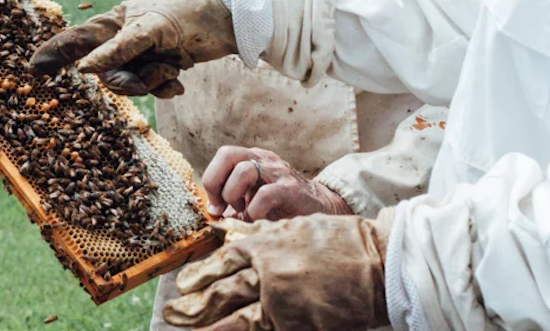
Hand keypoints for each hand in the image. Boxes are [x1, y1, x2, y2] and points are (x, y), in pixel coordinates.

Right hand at [28, 0, 235, 97]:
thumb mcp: (150, 30)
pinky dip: (164, 87)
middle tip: (157, 73)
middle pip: (108, 73)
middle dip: (130, 81)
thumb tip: (85, 69)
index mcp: (116, 22)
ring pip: (131, 82)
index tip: (33, 67)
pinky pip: (151, 87)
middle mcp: (125, 38)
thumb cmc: (188, 13)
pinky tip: (180, 79)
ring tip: (174, 70)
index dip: (55, 53)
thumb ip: (117, 49)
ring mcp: (142, 52)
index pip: (78, 39)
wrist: (229, 17)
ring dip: (152, 82)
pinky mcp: (161, 64)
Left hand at [164, 215, 389, 330]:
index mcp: (264, 246)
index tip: (184, 284)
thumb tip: (230, 236)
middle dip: (194, 305)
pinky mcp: (295, 322)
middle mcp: (266, 271)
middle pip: (221, 290)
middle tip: (173, 313)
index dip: (201, 274)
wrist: (377, 261)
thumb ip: (261, 236)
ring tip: (187, 329)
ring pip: (235, 317)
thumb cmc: (338, 242)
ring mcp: (280, 299)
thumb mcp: (293, 228)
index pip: (222, 260)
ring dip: (208, 326)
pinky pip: (258, 329)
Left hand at [203, 146, 350, 221]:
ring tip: (243, 211)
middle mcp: (263, 160)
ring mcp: (278, 172)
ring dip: (234, 195)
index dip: (211, 179)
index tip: (216, 206)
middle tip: (222, 206)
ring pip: (244, 171)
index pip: (223, 155)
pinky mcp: (291, 189)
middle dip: (215, 182)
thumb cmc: (282, 205)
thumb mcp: (253, 198)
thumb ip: (232, 203)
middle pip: (227, 154)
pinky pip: (265, 195)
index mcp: (252, 158)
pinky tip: (257, 219)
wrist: (321, 207)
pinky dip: (254, 211)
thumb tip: (212, 213)